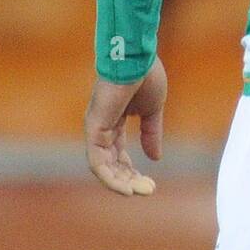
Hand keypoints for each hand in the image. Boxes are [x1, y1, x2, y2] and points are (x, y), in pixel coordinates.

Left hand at [84, 57, 167, 195]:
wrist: (136, 57)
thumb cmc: (144, 75)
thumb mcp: (152, 110)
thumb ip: (152, 132)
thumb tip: (155, 158)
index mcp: (114, 122)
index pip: (119, 155)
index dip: (133, 170)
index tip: (150, 183)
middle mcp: (102, 128)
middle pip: (111, 163)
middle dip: (129, 179)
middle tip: (147, 189)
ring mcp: (96, 129)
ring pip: (102, 167)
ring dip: (120, 182)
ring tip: (138, 192)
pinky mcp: (94, 129)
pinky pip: (97, 161)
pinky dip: (110, 177)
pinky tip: (126, 187)